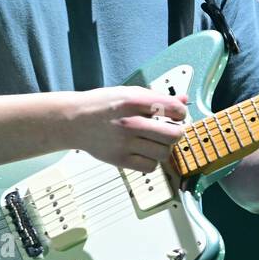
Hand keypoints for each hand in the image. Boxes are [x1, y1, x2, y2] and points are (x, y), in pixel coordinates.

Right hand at [67, 85, 188, 172]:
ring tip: (155, 141)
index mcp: (134, 102)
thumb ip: (158, 97)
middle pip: (173, 135)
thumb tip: (183, 100)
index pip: (174, 109)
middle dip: (176, 132)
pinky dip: (152, 161)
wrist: (75, 120)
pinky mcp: (120, 160)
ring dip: (164, 147)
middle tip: (170, 130)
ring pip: (164, 153)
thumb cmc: (102, 105)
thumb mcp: (130, 92)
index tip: (178, 115)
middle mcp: (131, 123)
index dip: (182, 113)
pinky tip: (145, 151)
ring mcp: (125, 143)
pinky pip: (150, 167)